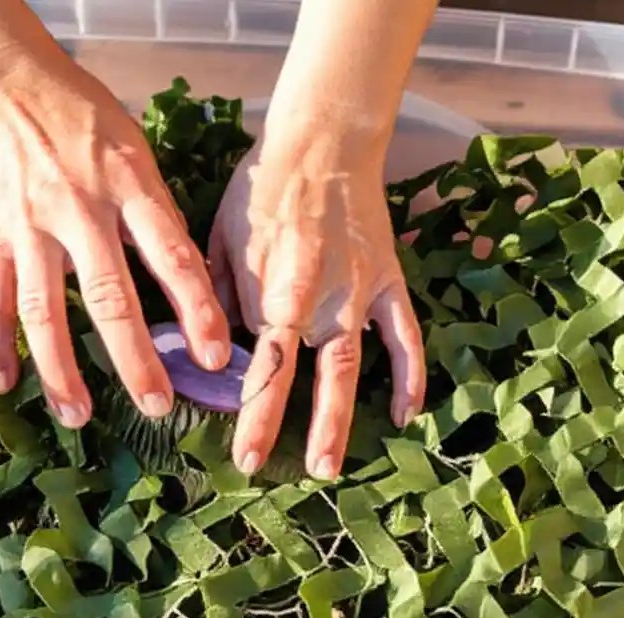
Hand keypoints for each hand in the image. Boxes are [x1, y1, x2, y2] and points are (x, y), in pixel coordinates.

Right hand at [0, 50, 229, 426]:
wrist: (7, 81)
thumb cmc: (85, 117)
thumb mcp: (138, 152)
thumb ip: (157, 215)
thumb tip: (189, 281)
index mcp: (128, 185)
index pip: (172, 257)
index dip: (197, 310)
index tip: (216, 356)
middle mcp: (78, 210)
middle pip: (108, 297)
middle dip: (134, 358)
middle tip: (156, 404)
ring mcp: (29, 227)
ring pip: (44, 312)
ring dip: (61, 370)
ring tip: (79, 417)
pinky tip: (7, 384)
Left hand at [210, 131, 425, 478]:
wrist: (324, 140)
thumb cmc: (263, 187)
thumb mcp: (221, 236)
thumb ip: (220, 296)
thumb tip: (212, 352)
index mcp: (277, 283)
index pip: (267, 362)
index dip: (258, 413)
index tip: (247, 455)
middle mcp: (322, 295)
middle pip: (314, 372)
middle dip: (300, 426)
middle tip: (291, 473)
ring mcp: (361, 291)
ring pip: (355, 364)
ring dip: (344, 417)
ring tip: (332, 465)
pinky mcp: (388, 280)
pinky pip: (405, 334)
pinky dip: (410, 373)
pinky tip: (406, 413)